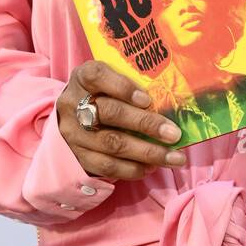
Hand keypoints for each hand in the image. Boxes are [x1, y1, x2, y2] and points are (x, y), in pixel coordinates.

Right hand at [56, 60, 186, 181]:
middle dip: (145, 124)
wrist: (72, 116)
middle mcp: (73, 104)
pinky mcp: (78, 156)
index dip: (122, 87)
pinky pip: (106, 166)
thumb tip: (168, 104)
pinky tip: (152, 167)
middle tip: (174, 134)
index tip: (147, 99)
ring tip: (173, 157)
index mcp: (82, 77)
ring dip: (147, 153)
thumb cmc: (102, 93)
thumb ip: (133, 84)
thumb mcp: (111, 79)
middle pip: (109, 113)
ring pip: (111, 144)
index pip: (97, 76)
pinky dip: (132, 168)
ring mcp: (73, 132)